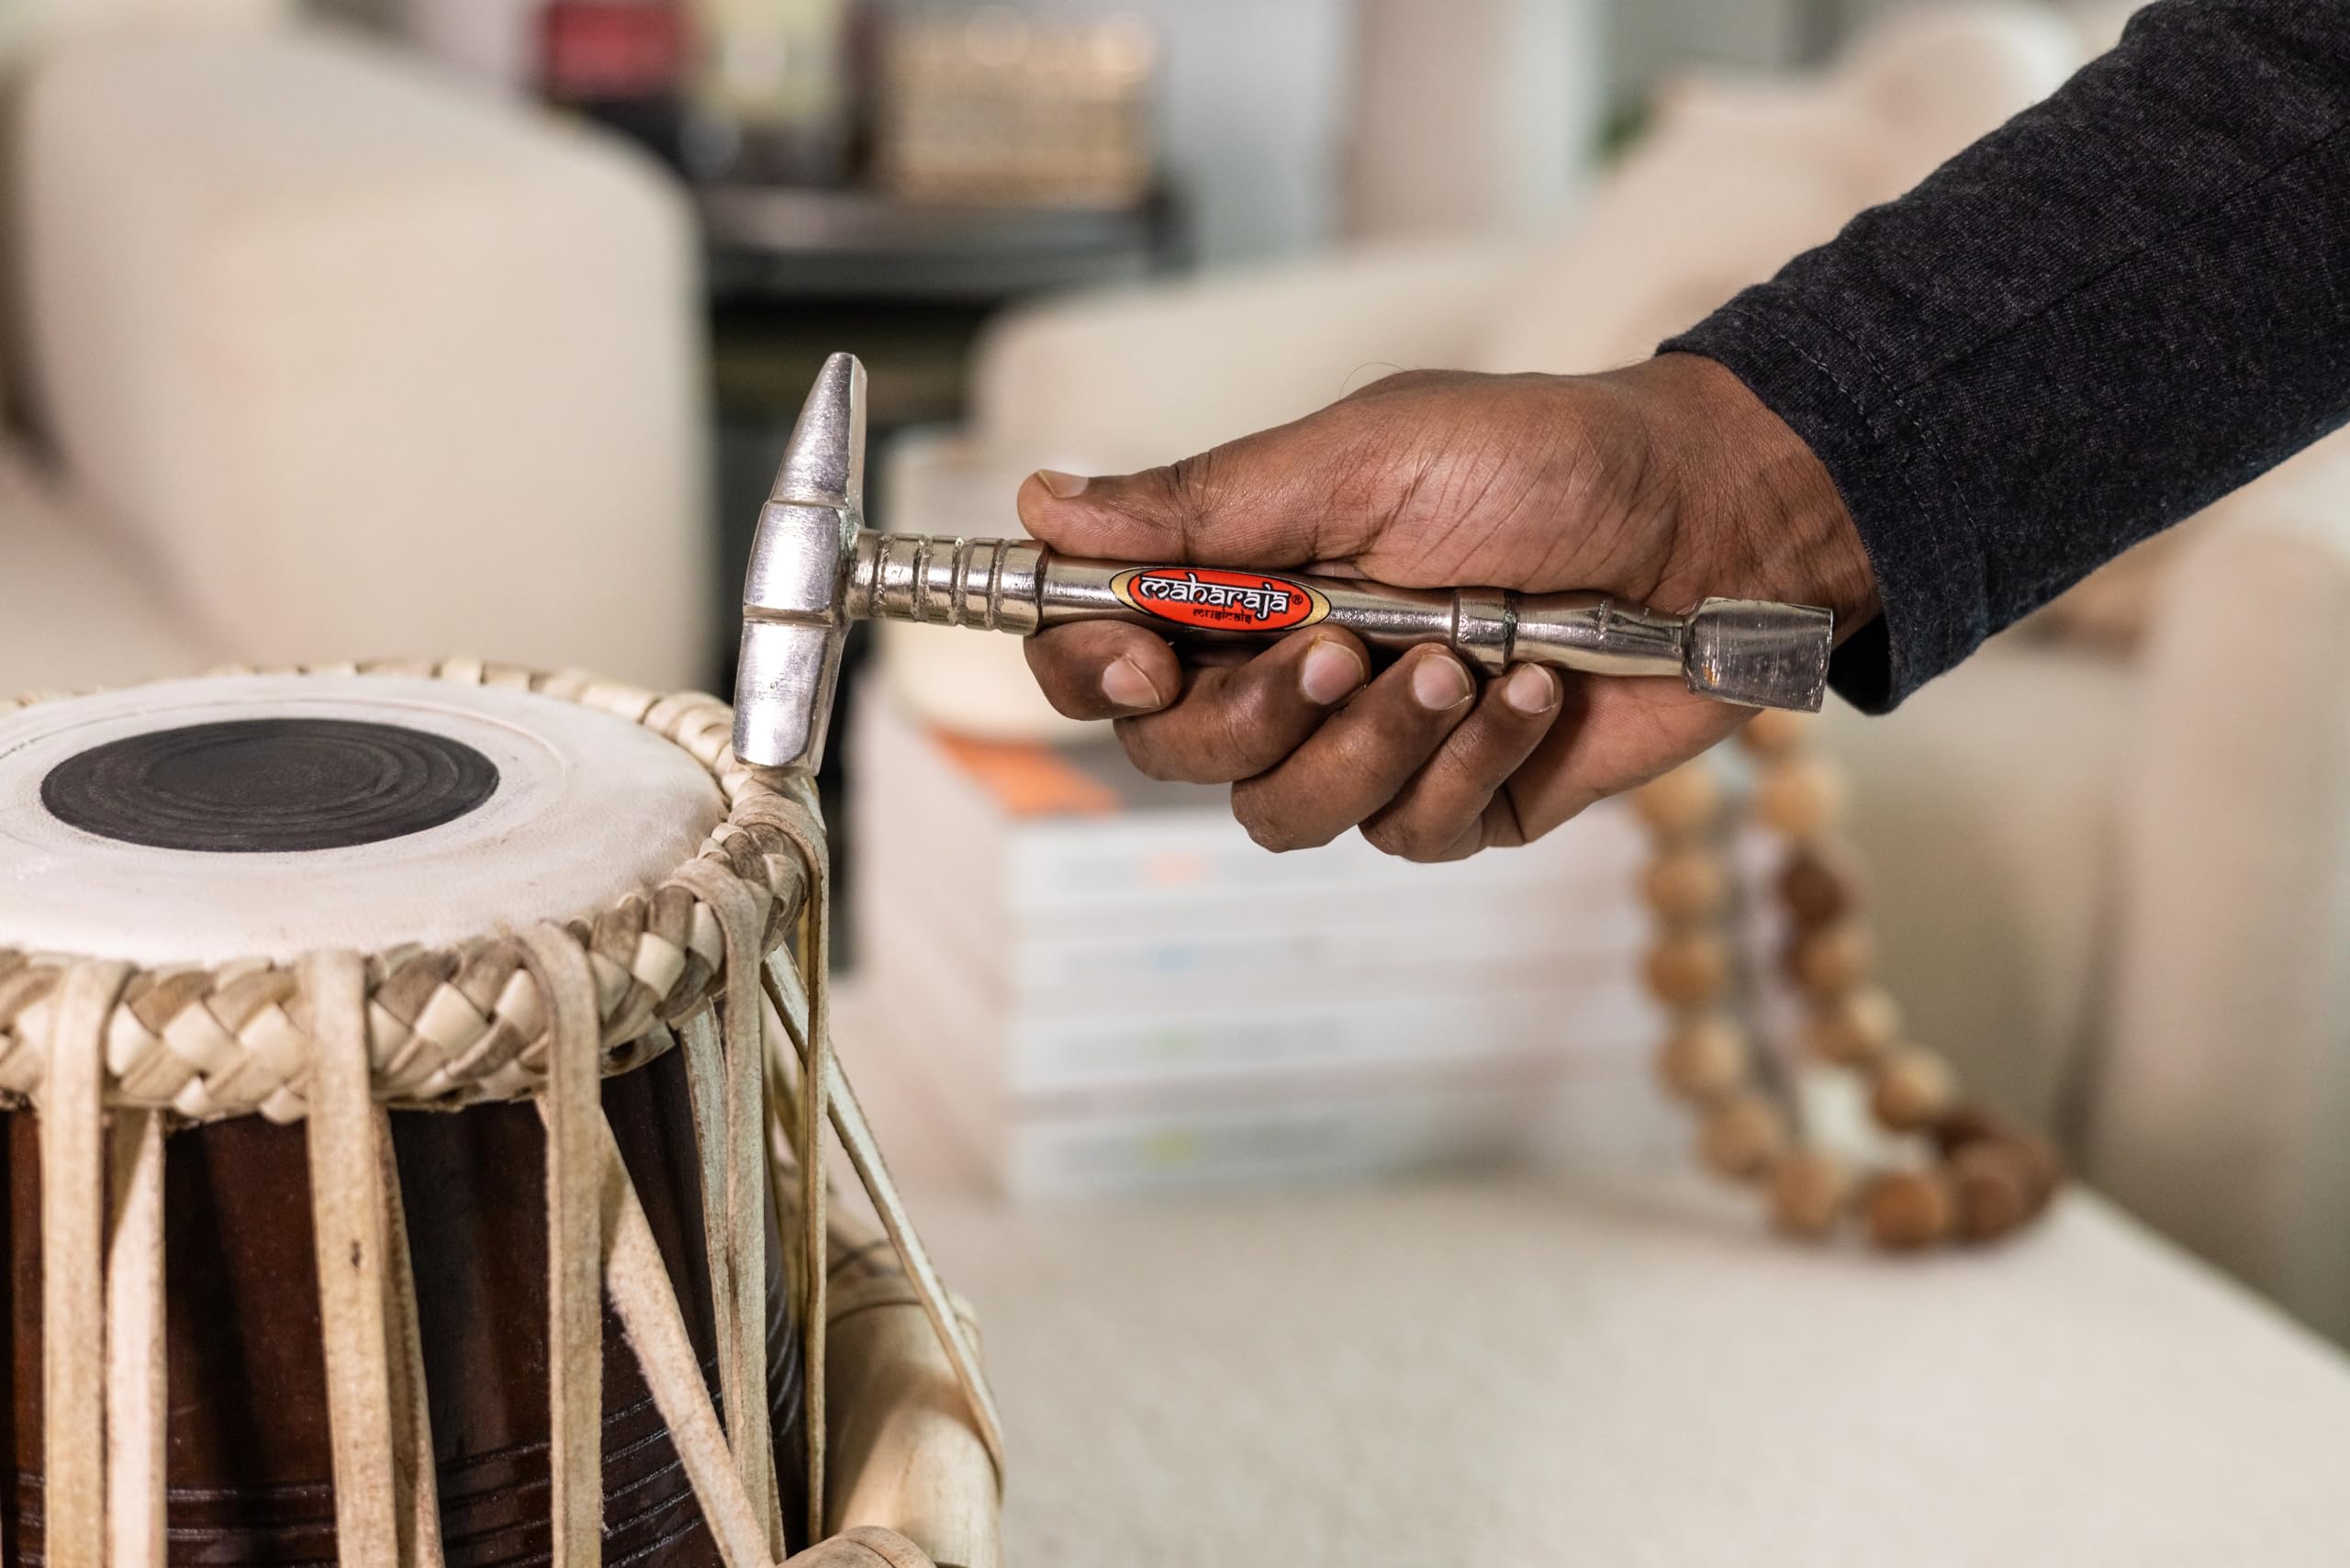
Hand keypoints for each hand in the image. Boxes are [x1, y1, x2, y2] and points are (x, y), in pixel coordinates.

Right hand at [1019, 354, 1877, 860]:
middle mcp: (1290, 667)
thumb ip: (1206, 505)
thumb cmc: (1546, 462)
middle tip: (1338, 646)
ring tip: (1462, 657)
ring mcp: (1373, 742)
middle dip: (1251, 714)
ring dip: (1369, 741)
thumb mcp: (1366, 458)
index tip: (1134, 654)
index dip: (1089, 669)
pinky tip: (1532, 689)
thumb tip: (1044, 506)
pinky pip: (1409, 833)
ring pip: (1285, 814)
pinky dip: (1472, 757)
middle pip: (1177, 755)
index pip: (1106, 652)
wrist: (1717, 520)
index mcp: (1248, 575)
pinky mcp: (1460, 799)